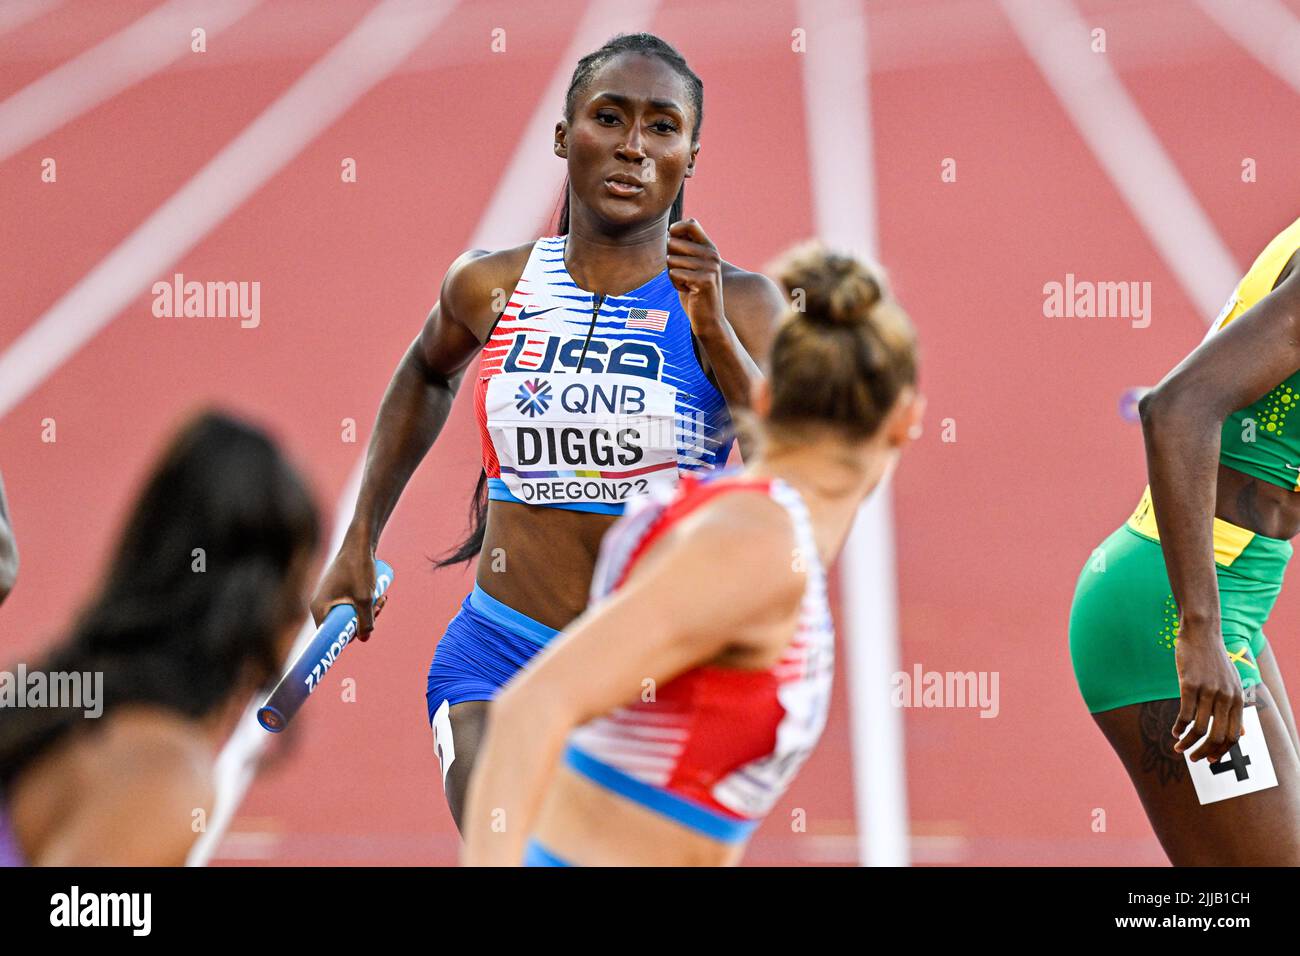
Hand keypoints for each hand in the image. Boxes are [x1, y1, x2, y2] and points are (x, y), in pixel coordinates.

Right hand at [310, 536, 378, 639]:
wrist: (360, 542)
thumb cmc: (359, 569)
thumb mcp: (365, 599)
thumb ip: (365, 621)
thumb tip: (364, 639)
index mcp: (320, 608)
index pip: (330, 634)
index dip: (348, 636)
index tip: (366, 630)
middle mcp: (321, 603)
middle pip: (342, 624)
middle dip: (363, 620)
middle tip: (378, 609)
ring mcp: (329, 596)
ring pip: (351, 613)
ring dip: (368, 610)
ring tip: (382, 598)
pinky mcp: (338, 589)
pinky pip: (351, 603)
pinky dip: (365, 601)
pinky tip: (379, 594)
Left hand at [668, 218, 724, 330]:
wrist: (709, 318)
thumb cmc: (694, 293)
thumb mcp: (690, 267)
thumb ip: (683, 251)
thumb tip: (668, 234)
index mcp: (709, 247)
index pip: (691, 224)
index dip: (675, 229)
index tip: (671, 243)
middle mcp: (712, 254)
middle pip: (674, 242)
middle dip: (669, 259)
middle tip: (681, 275)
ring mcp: (710, 266)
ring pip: (672, 260)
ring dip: (672, 275)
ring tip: (686, 284)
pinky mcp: (705, 280)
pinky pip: (675, 273)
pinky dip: (676, 284)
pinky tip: (688, 291)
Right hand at [1171, 621, 1244, 762]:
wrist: (1201, 632)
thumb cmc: (1214, 660)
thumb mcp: (1232, 684)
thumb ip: (1235, 710)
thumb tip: (1240, 735)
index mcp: (1238, 699)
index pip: (1233, 736)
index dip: (1221, 752)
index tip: (1209, 759)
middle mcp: (1226, 697)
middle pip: (1217, 736)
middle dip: (1203, 752)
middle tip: (1192, 758)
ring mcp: (1208, 691)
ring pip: (1199, 728)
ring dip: (1187, 742)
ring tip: (1177, 746)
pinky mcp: (1190, 684)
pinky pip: (1184, 714)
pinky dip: (1178, 727)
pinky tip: (1173, 730)